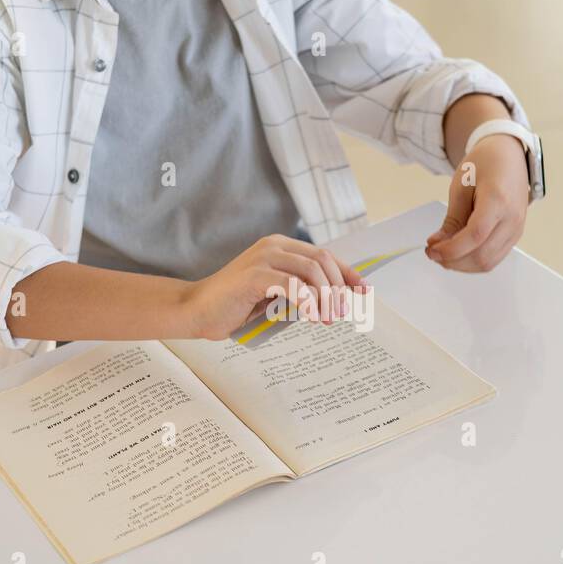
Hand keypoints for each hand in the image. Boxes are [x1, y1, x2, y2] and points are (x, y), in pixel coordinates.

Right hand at [184, 233, 371, 340]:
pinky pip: (291, 285)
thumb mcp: (276, 296)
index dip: (348, 273)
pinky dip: (307, 301)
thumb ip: (301, 291)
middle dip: (338, 287)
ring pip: (311, 270)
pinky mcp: (253, 275)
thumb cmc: (236, 305)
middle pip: (322, 261)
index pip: (325, 256)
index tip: (364, 291)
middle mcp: (273, 246)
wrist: (198, 311)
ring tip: (327, 318)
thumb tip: (336, 300)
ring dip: (326, 296)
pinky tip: (311, 315)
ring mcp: (263, 258)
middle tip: (340, 313)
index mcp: (281, 247)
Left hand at [425, 134, 528, 272]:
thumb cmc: (485, 163)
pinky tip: (458, 252)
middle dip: (453, 260)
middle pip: (482, 256)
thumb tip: (437, 244)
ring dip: (462, 265)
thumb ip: (451, 219)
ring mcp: (516, 229)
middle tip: (433, 252)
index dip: (451, 249)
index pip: (475, 236)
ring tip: (443, 252)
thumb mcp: (461, 186)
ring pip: (488, 263)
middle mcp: (512, 218)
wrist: (508, 155)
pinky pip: (493, 258)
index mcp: (498, 199)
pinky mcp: (514, 235)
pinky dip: (473, 261)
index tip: (432, 250)